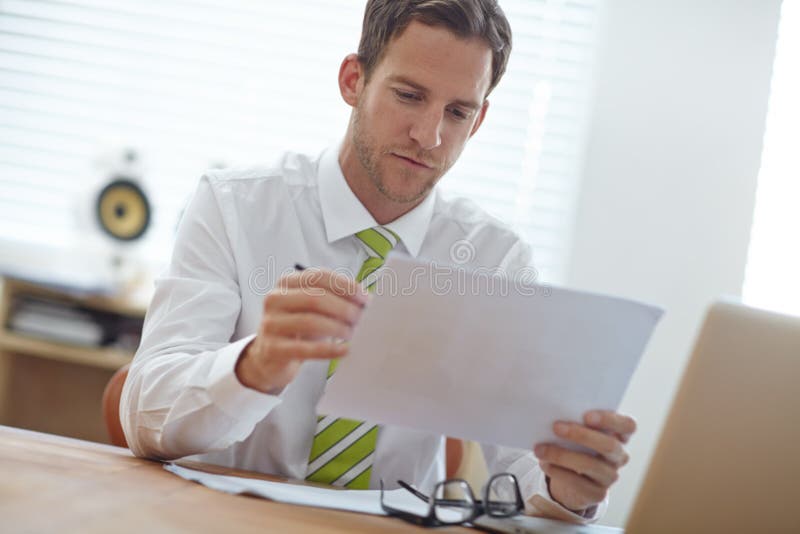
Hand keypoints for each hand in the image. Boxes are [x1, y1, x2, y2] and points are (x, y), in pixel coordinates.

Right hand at [236, 268, 368, 393]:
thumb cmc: (298, 328)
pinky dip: (329, 349)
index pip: (319, 276)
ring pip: (310, 322)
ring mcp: (271, 324)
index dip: (345, 286)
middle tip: (359, 318)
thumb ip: (334, 298)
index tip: (365, 298)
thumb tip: (365, 299)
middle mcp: (275, 299)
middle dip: (343, 308)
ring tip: (351, 333)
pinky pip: (305, 349)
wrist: (271, 356)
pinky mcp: (273, 348)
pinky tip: (344, 350)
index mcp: (286, 283)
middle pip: (315, 298)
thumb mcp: (312, 308)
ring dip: (337, 328)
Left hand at [533, 410, 635, 513]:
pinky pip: (579, 483)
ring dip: (562, 455)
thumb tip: (551, 413)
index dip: (611, 420)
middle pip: (609, 445)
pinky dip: (558, 472)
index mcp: (619, 435)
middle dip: (581, 435)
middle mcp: (619, 456)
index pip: (628, 425)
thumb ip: (574, 421)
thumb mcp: (577, 430)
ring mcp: (610, 476)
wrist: (570, 476)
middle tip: (556, 427)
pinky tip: (545, 464)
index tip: (587, 416)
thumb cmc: (574, 444)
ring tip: (540, 449)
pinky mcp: (597, 493)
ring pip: (591, 465)